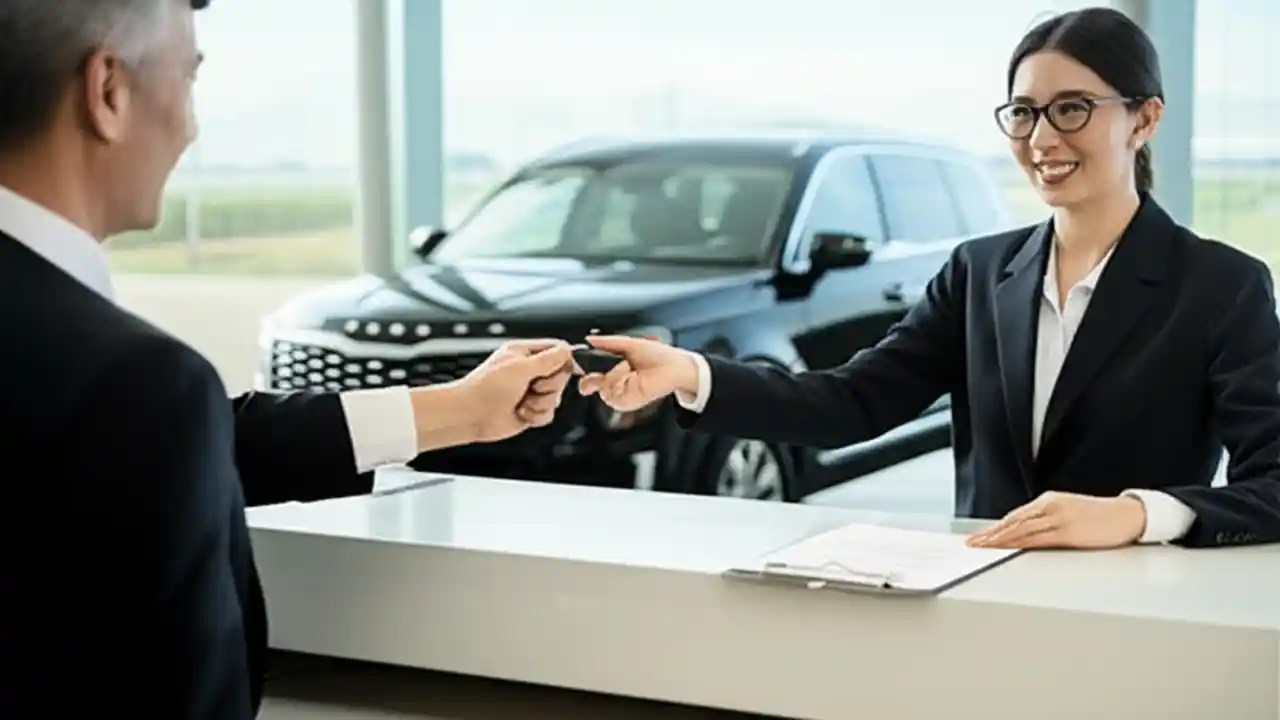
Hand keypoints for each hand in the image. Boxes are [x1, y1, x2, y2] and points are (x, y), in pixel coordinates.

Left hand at [459, 339, 574, 442]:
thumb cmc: (487, 388)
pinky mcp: (529, 410)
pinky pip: (548, 414)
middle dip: (550, 386)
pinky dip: (537, 416)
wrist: (470, 415)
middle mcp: (528, 371)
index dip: (566, 360)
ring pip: (556, 397)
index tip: (568, 370)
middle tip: (533, 387)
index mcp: (524, 353)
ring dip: (542, 403)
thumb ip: (549, 360)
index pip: (556, 350)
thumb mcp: (522, 367)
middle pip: (560, 375)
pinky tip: (521, 412)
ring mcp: (529, 392)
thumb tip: (568, 351)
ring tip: (523, 401)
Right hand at [576, 335, 700, 411]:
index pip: (592, 370)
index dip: (584, 367)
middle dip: (589, 378)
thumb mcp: (629, 343)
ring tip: (628, 367)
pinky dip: (618, 383)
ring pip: (601, 387)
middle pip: (590, 383)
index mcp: (615, 367)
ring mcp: (621, 392)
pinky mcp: (626, 401)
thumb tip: (589, 339)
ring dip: (613, 375)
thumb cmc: (660, 356)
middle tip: (591, 370)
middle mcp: (616, 381)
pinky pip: (611, 395)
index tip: (578, 360)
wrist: (676, 368)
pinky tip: (629, 377)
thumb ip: (607, 342)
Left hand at [965, 491, 1146, 549]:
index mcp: (1048, 500)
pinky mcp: (1068, 531)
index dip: (994, 527)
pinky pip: (1039, 538)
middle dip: (990, 533)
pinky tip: (1008, 548)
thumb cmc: (1099, 517)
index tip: (978, 536)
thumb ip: (1047, 521)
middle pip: (1013, 521)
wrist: (1127, 515)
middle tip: (972, 543)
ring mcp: (1058, 517)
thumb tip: (1026, 534)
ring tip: (983, 547)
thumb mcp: (1068, 513)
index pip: (1015, 516)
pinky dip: (1020, 543)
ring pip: (1022, 529)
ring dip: (999, 539)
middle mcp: (1050, 506)